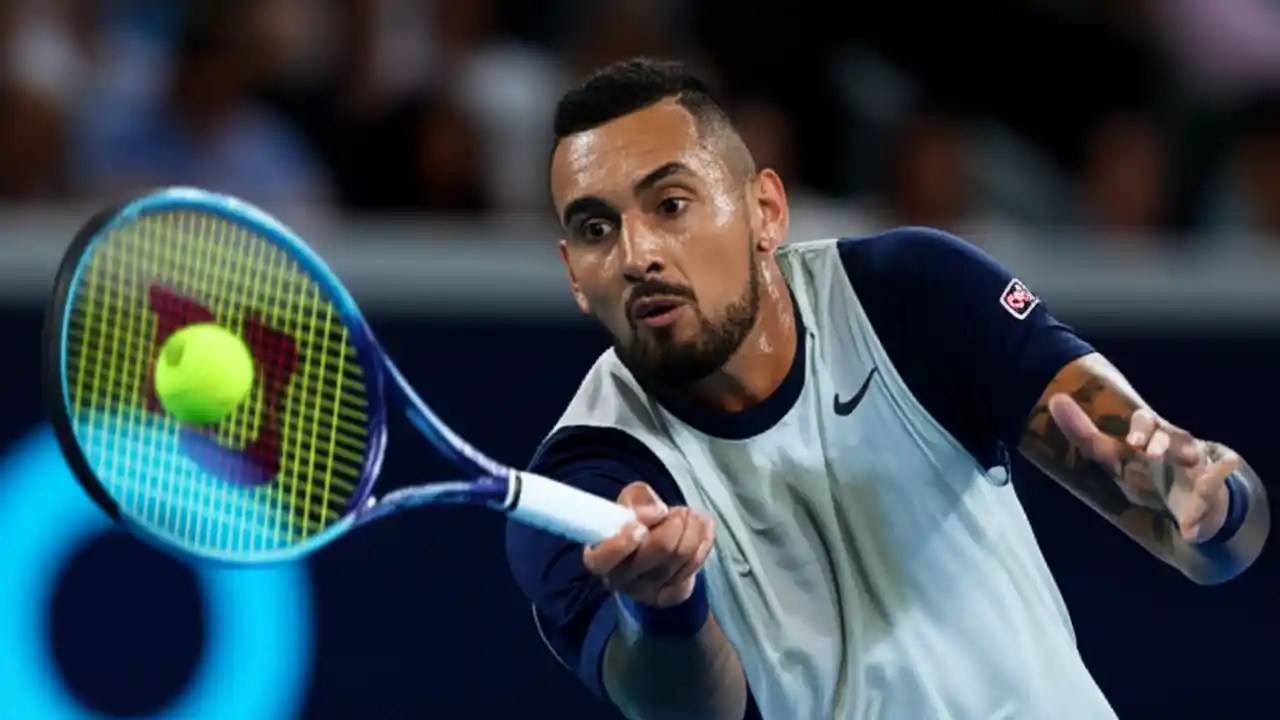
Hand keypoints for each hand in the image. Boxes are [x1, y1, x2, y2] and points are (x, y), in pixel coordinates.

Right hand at [583, 482, 715, 607]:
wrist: (656, 542)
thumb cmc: (637, 519)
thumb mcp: (632, 499)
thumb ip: (640, 498)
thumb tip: (658, 511)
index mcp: (599, 555)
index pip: (601, 560)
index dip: (621, 544)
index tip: (639, 527)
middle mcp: (618, 579)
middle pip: (658, 551)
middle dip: (675, 524)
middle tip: (680, 513)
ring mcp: (643, 592)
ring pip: (681, 556)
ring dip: (693, 530)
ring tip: (690, 517)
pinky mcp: (667, 596)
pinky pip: (692, 570)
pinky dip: (702, 545)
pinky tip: (699, 534)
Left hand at [1047, 393, 1238, 541]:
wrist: (1187, 500)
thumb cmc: (1146, 471)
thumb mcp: (1116, 458)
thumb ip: (1086, 435)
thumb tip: (1054, 399)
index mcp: (1152, 437)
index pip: (1147, 423)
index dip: (1142, 428)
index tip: (1132, 442)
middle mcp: (1176, 445)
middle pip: (1173, 435)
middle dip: (1162, 441)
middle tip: (1148, 453)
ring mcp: (1197, 464)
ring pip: (1197, 457)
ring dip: (1191, 464)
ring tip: (1187, 475)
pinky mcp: (1213, 485)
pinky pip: (1217, 483)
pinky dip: (1211, 492)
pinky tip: (1196, 518)